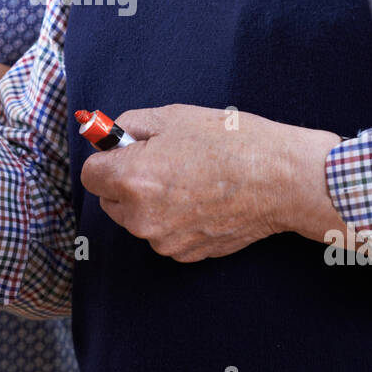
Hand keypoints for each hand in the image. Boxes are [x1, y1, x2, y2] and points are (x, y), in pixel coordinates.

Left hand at [79, 103, 344, 261]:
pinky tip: (203, 200)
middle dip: (126, 182)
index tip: (127, 150)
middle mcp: (141, 218)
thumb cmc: (231, 143)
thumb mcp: (173, 117)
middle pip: (110, 200)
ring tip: (190, 180)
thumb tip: (107, 138)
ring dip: (150, 202)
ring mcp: (164, 241)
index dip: (108, 158)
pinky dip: (174, 219)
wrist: (282, 180)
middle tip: (164, 161)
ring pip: (138, 219)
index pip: (90, 174)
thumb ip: (129, 126)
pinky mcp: (185, 255)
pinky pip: (164, 234)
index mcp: (132, 180)